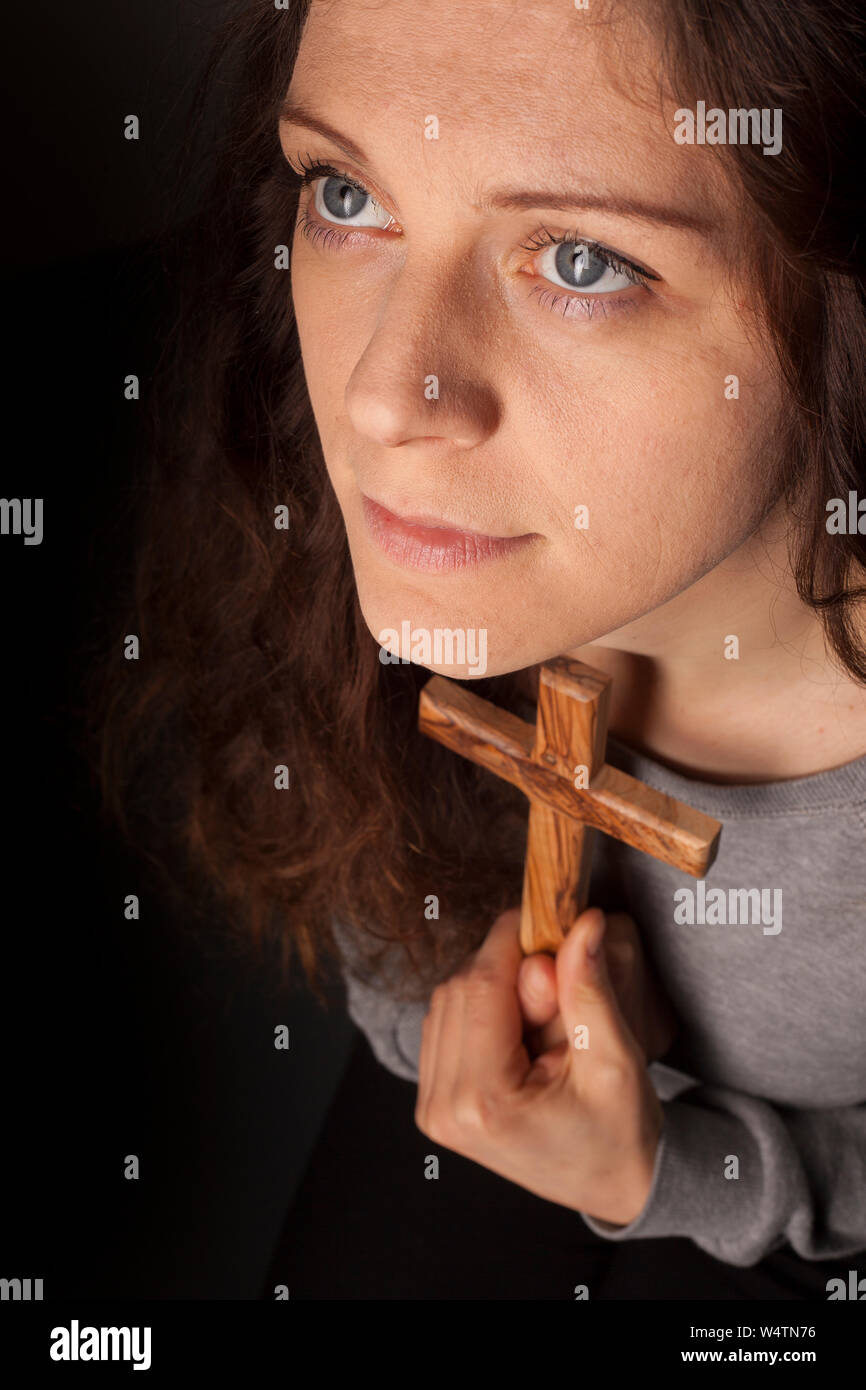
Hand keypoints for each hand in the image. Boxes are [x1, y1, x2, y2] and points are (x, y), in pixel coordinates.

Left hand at [415, 907, 663, 1225]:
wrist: (610, 1185)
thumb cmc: (620, 1132)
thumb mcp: (614, 1060)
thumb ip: (588, 989)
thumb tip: (580, 924)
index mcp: (484, 1102)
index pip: (481, 986)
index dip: (512, 938)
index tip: (547, 915)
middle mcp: (443, 1108)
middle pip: (460, 988)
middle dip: (508, 967)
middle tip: (561, 979)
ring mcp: (432, 1108)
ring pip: (448, 1000)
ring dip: (494, 987)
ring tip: (547, 1015)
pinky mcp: (433, 1103)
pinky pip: (445, 1023)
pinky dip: (482, 1009)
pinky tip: (521, 1027)